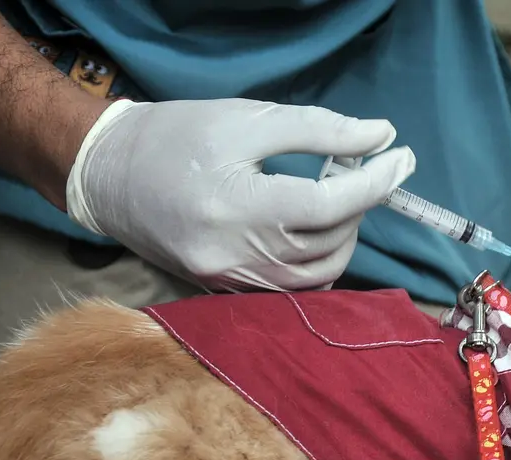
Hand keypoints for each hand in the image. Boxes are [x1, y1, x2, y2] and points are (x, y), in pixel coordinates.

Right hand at [66, 98, 415, 291]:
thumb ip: (319, 129)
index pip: (330, 205)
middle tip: (352, 172)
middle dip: (356, 207)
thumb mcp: (247, 119)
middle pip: (329, 242)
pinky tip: (309, 230)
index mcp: (238, 205)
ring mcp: (229, 280)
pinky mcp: (225, 290)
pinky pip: (290, 288)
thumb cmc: (176, 136)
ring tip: (330, 200)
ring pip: (317, 274)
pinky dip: (315, 262)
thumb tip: (380, 137)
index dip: (375, 182)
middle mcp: (235, 254)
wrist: (108, 175)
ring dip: (341, 237)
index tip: (402, 159)